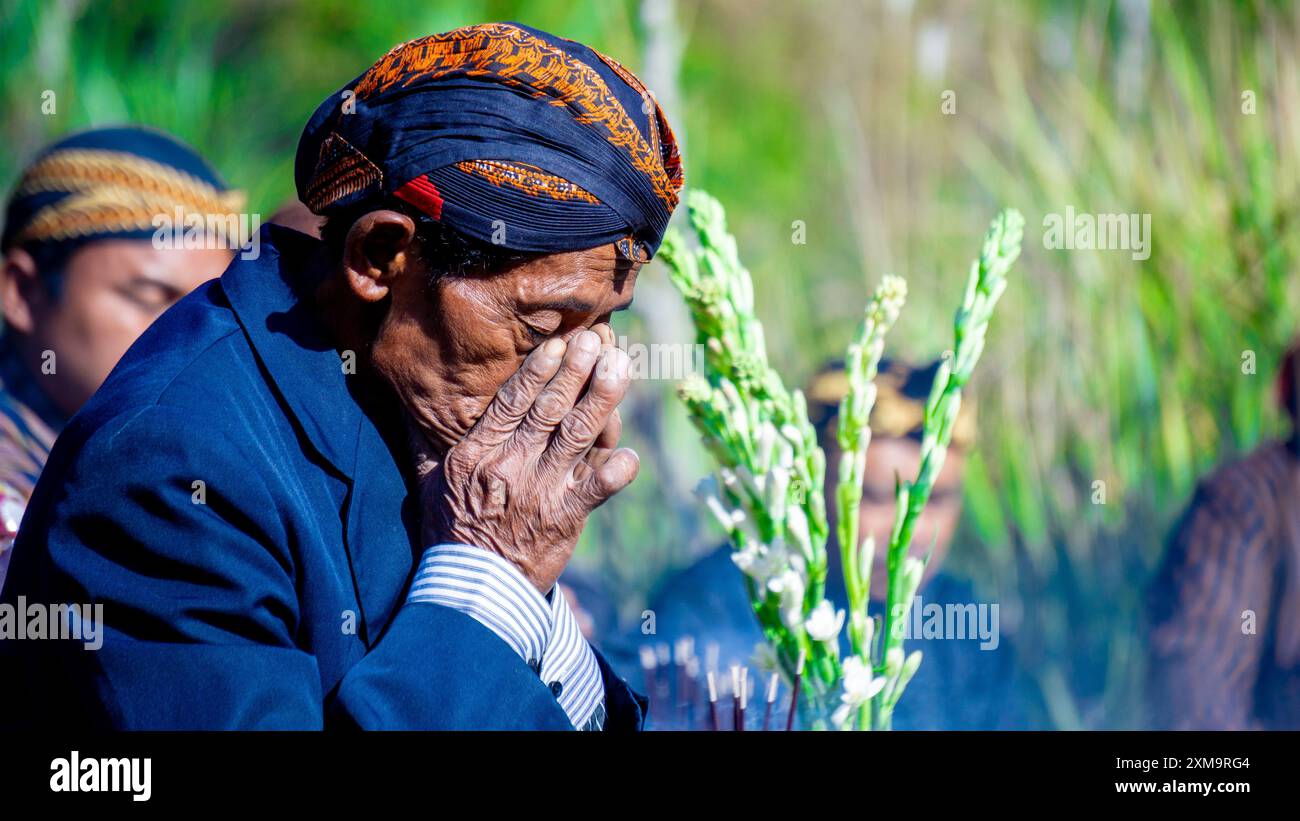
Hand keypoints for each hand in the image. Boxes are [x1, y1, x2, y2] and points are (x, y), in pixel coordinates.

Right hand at [409, 328, 637, 592]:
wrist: (469, 589)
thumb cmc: (448, 531)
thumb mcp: (428, 481)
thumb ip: (424, 441)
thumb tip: (407, 404)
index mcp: (477, 452)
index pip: (511, 402)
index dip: (537, 370)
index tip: (558, 343)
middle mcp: (511, 465)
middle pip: (549, 409)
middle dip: (575, 369)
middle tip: (596, 340)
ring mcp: (541, 490)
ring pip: (577, 436)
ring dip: (602, 399)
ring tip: (620, 367)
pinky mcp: (564, 518)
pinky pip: (594, 490)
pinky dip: (614, 473)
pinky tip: (630, 455)